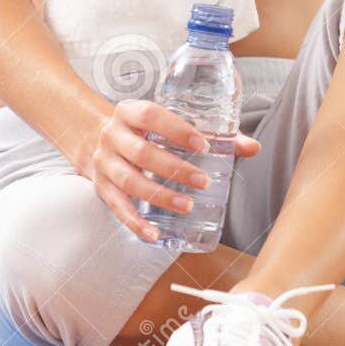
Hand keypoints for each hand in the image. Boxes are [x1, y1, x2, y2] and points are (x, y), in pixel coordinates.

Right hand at [84, 99, 259, 241]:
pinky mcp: (101, 187)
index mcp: (130, 112)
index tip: (203, 145)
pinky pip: (117, 207)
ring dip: (159, 196)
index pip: (150, 115)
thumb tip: (252, 147)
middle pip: (141, 153)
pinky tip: (154, 234)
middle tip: (202, 181)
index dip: (176, 129)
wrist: (92, 137)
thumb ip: (211, 133)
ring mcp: (104, 163)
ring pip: (129, 181)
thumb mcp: (165, 121)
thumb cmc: (142, 130)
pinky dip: (135, 223)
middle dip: (173, 169)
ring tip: (186, 206)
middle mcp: (113, 135)